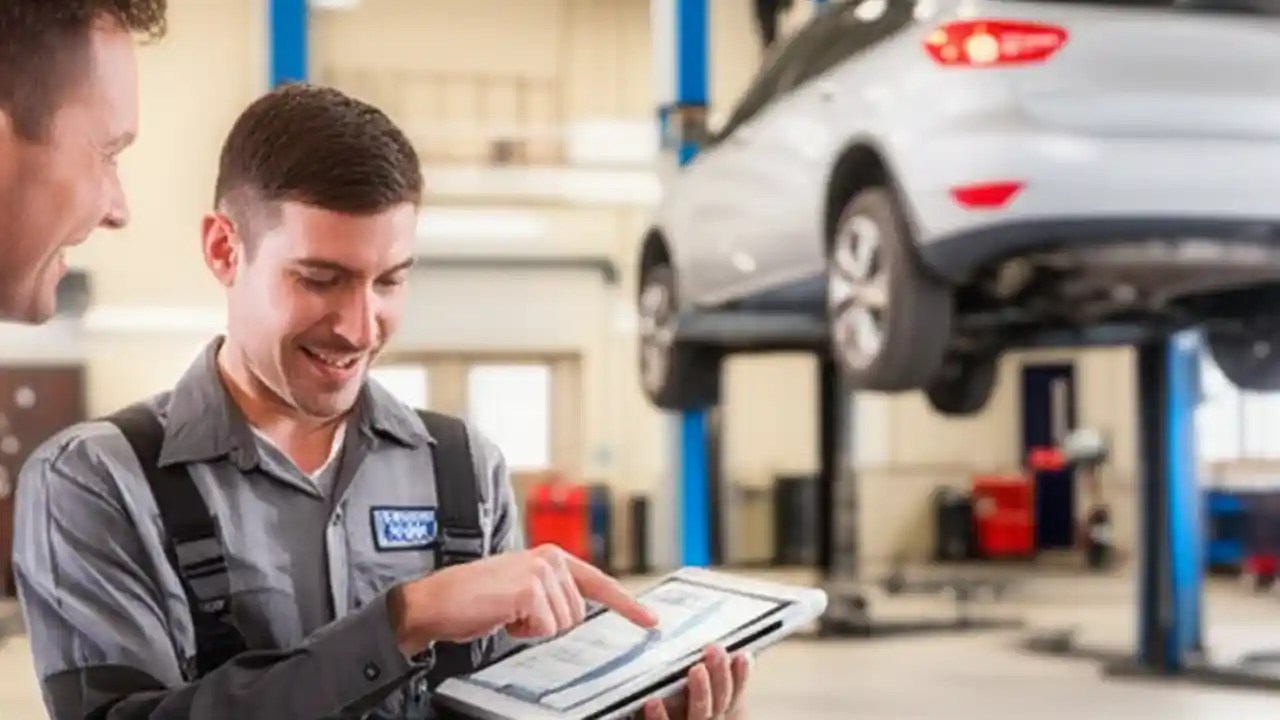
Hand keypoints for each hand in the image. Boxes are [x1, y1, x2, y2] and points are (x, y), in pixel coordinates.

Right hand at [389, 544, 657, 653]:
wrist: (436, 601)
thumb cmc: (474, 600)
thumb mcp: (520, 590)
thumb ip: (550, 593)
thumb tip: (574, 614)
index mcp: (551, 557)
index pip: (598, 582)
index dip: (626, 604)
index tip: (650, 620)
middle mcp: (550, 559)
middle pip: (577, 614)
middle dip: (547, 624)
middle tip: (514, 614)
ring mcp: (541, 572)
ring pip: (563, 624)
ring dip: (533, 628)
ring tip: (505, 613)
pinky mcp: (530, 589)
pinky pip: (545, 628)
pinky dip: (523, 632)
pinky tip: (502, 616)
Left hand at [640, 646, 751, 719]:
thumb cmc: (677, 705)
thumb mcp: (694, 693)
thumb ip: (704, 672)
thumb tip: (709, 643)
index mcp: (718, 709)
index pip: (733, 692)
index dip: (740, 675)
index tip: (742, 654)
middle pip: (720, 700)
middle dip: (721, 676)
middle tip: (716, 650)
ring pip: (701, 713)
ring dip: (701, 692)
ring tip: (697, 669)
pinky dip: (661, 716)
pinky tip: (654, 701)